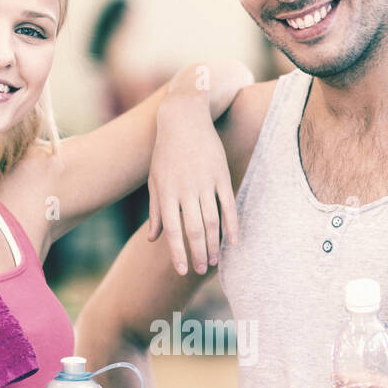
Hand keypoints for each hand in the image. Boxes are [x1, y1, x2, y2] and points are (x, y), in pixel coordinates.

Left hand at [146, 95, 238, 275]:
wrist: (183, 117)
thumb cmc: (165, 152)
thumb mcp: (154, 180)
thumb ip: (155, 211)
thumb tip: (153, 239)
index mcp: (167, 192)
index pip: (172, 230)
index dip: (178, 252)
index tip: (183, 271)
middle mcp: (186, 189)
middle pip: (194, 229)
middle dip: (198, 253)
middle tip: (200, 270)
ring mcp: (205, 182)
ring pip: (212, 220)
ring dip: (214, 244)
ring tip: (214, 262)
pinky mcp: (220, 174)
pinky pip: (228, 204)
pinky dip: (232, 224)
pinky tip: (233, 241)